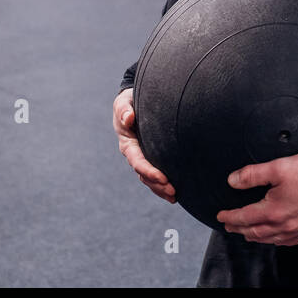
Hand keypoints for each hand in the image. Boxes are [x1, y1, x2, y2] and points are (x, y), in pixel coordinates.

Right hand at [113, 87, 175, 202]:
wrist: (134, 100)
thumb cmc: (129, 101)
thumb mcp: (123, 102)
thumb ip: (124, 109)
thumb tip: (128, 118)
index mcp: (127, 143)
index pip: (138, 161)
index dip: (149, 171)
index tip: (163, 178)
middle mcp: (134, 153)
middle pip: (144, 174)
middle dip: (158, 185)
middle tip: (173, 191)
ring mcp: (142, 156)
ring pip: (149, 178)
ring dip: (161, 189)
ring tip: (175, 197)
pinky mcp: (151, 156)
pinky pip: (155, 174)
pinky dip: (162, 185)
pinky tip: (174, 192)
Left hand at [216, 153, 297, 246]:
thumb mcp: (277, 167)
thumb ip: (251, 175)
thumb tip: (233, 181)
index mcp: (273, 211)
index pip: (244, 217)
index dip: (230, 216)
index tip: (221, 216)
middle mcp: (285, 225)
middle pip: (255, 232)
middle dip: (239, 228)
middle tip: (230, 225)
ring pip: (271, 239)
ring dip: (256, 237)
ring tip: (248, 233)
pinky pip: (289, 242)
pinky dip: (277, 241)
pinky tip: (276, 238)